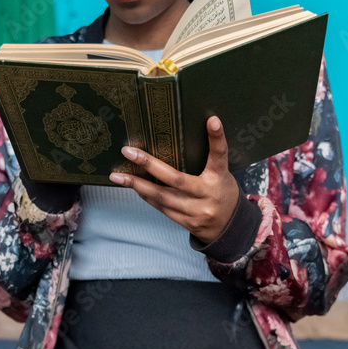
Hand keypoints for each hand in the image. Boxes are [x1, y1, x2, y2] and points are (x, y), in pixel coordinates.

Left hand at [109, 116, 239, 243]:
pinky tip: (133, 187)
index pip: (219, 155)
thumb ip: (207, 160)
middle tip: (128, 151)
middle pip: (176, 179)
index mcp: (219, 178)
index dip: (216, 138)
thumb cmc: (222, 193)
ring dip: (137, 185)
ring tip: (118, 176)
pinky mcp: (186, 222)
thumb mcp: (221, 175)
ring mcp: (196, 211)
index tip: (212, 120)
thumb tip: (181, 137)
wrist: (230, 228)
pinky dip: (146, 196)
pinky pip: (161, 207)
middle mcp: (207, 195)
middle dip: (149, 164)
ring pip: (162, 197)